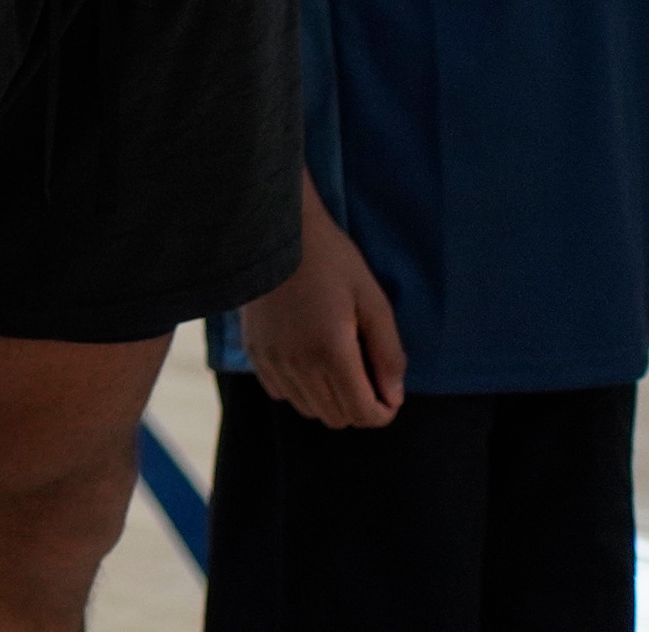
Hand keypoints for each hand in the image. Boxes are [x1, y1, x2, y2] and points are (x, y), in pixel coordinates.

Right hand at [240, 186, 401, 431]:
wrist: (271, 230)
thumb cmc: (330, 260)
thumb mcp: (373, 300)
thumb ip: (388, 354)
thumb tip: (394, 397)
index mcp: (332, 352)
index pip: (363, 414)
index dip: (384, 411)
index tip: (389, 392)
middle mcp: (298, 365)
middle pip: (338, 418)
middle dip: (360, 406)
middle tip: (368, 375)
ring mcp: (272, 360)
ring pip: (309, 409)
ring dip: (331, 399)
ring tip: (340, 366)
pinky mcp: (254, 351)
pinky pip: (282, 393)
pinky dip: (302, 388)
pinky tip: (310, 360)